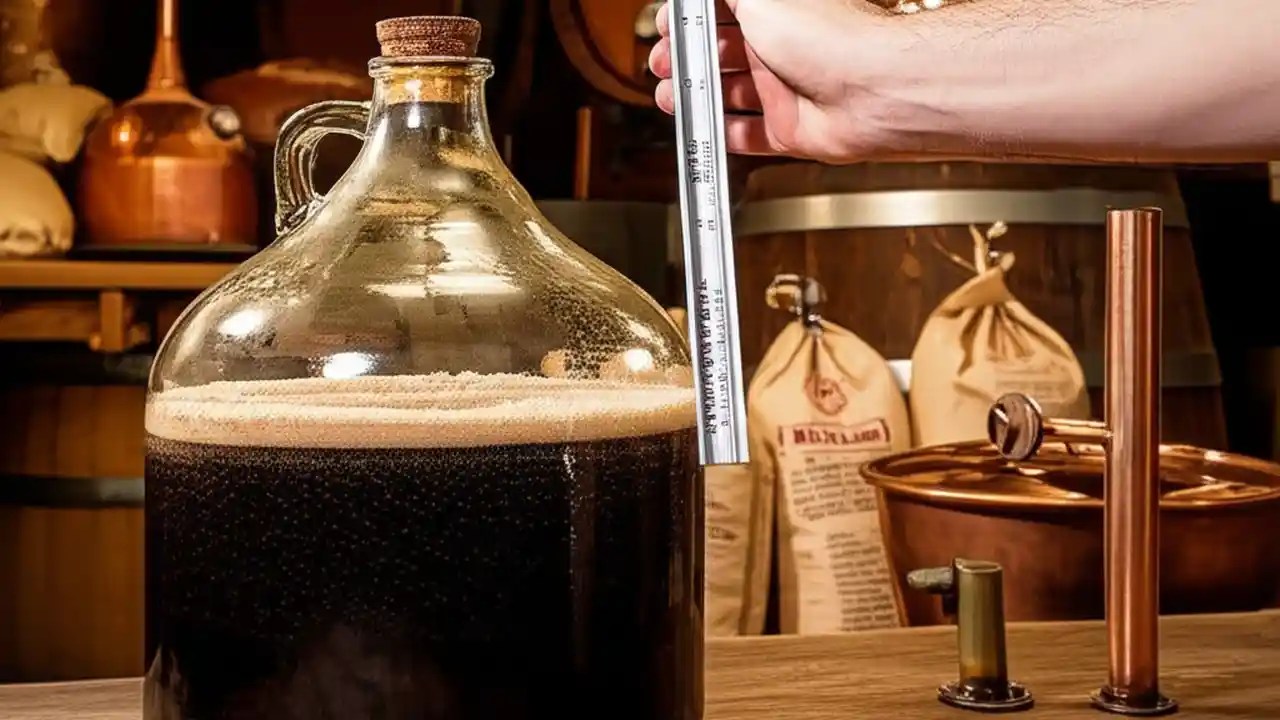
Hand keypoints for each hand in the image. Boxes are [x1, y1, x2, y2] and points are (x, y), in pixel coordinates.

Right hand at [648, 0, 909, 162]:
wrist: (870, 91)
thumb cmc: (828, 36)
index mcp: (775, 10)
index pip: (724, 11)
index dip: (691, 19)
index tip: (668, 25)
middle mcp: (781, 48)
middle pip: (722, 54)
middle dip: (687, 59)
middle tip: (665, 64)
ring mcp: (785, 90)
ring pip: (730, 94)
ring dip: (698, 96)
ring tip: (672, 96)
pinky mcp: (789, 129)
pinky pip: (749, 135)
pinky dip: (723, 134)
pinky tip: (703, 130)